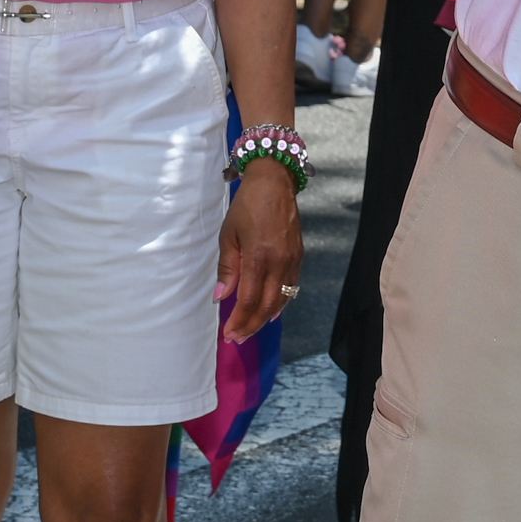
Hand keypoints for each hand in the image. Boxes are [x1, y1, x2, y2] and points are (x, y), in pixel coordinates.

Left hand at [218, 169, 302, 342]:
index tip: (228, 334)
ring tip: (250, 329)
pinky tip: (271, 311)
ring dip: (266, 318)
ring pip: (282, 299)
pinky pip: (291, 287)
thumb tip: (221, 297)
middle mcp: (280, 262)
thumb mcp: (229, 235)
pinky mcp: (299, 256)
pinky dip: (281, 303)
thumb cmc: (246, 206)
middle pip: (267, 305)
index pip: (249, 300)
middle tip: (237, 338)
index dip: (239, 321)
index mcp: (259, 256)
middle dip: (251, 325)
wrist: (275, 183)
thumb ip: (227, 268)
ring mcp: (293, 260)